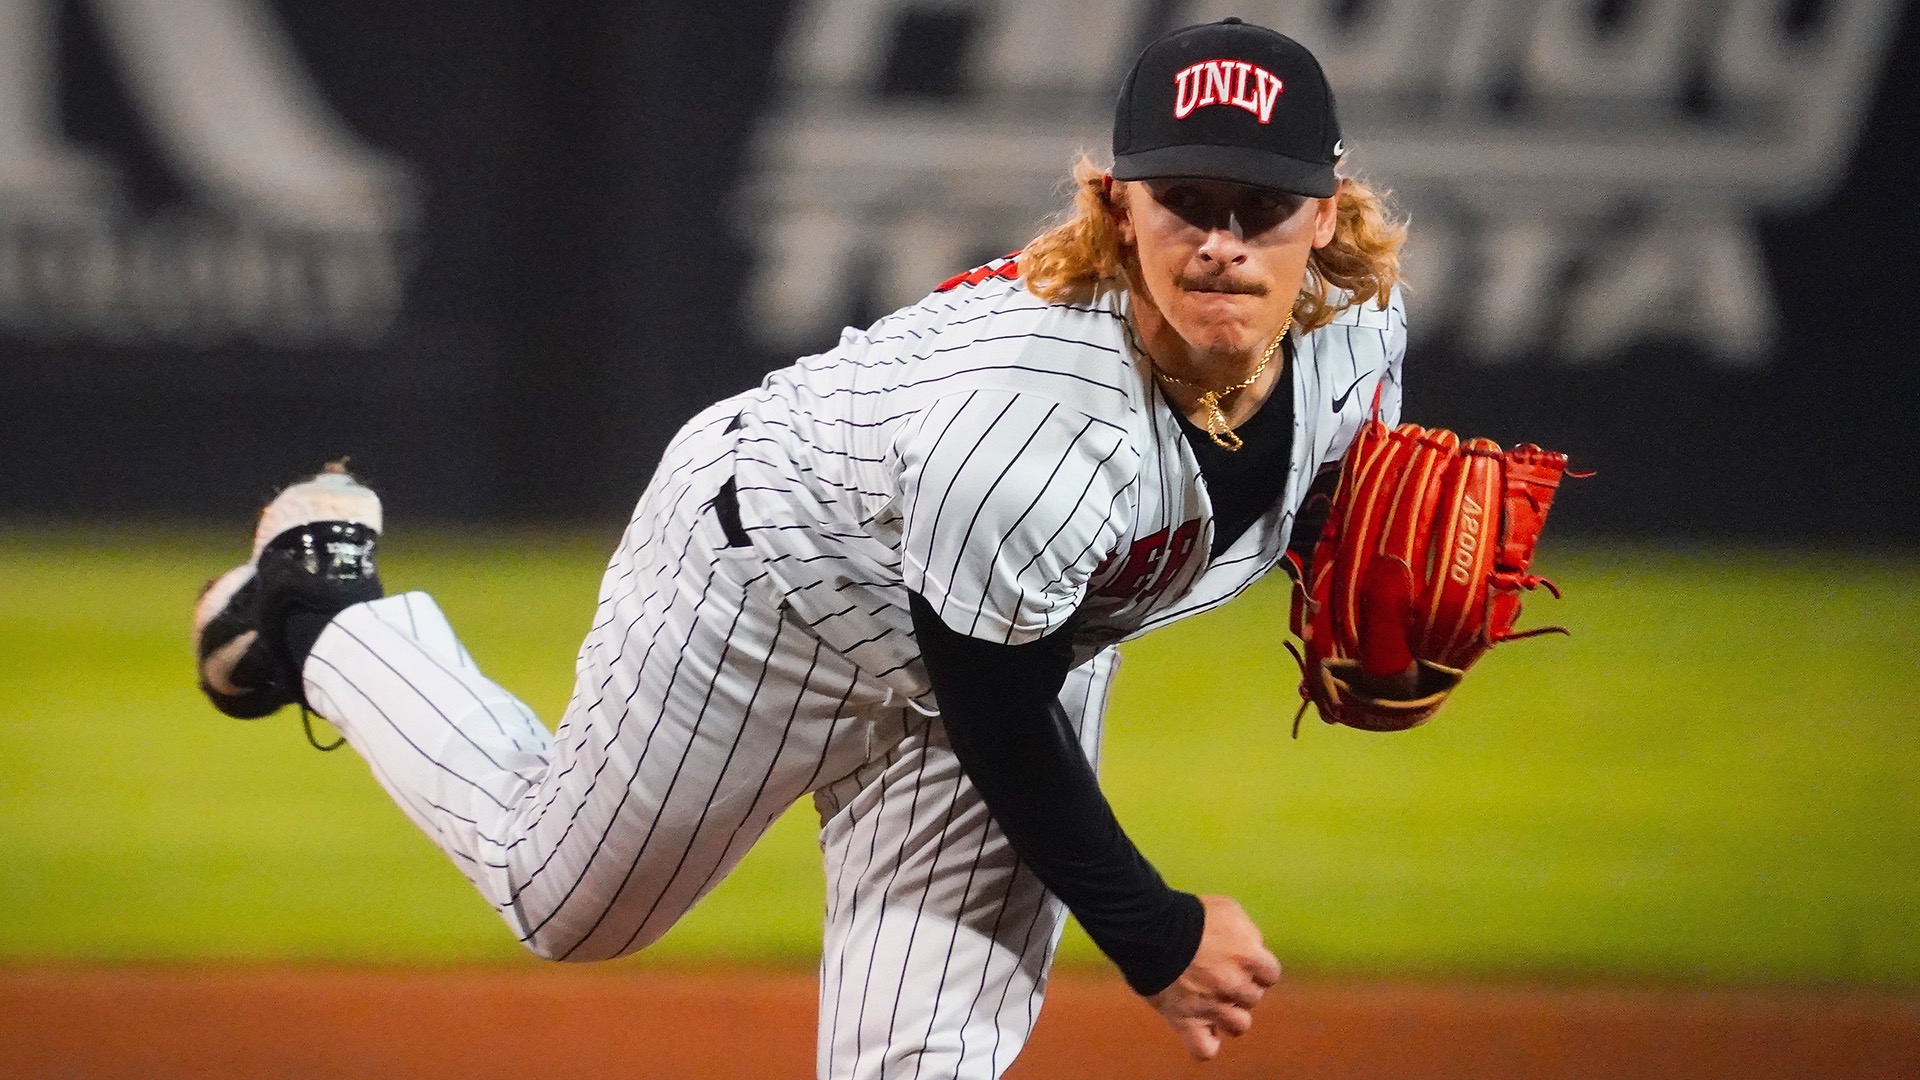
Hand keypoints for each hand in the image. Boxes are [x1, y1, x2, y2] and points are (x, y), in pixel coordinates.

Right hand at [1146, 895, 1281, 1060]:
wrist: (1149, 927)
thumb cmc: (1187, 913)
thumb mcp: (1227, 910)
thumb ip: (1248, 932)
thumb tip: (1254, 948)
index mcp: (1249, 956)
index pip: (1271, 974)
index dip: (1257, 969)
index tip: (1241, 962)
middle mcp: (1235, 984)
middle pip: (1253, 998)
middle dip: (1240, 987)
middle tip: (1217, 974)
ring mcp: (1212, 1006)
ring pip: (1239, 1026)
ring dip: (1229, 1014)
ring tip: (1211, 1001)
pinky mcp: (1186, 1020)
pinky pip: (1204, 1048)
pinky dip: (1205, 1042)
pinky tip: (1201, 1028)